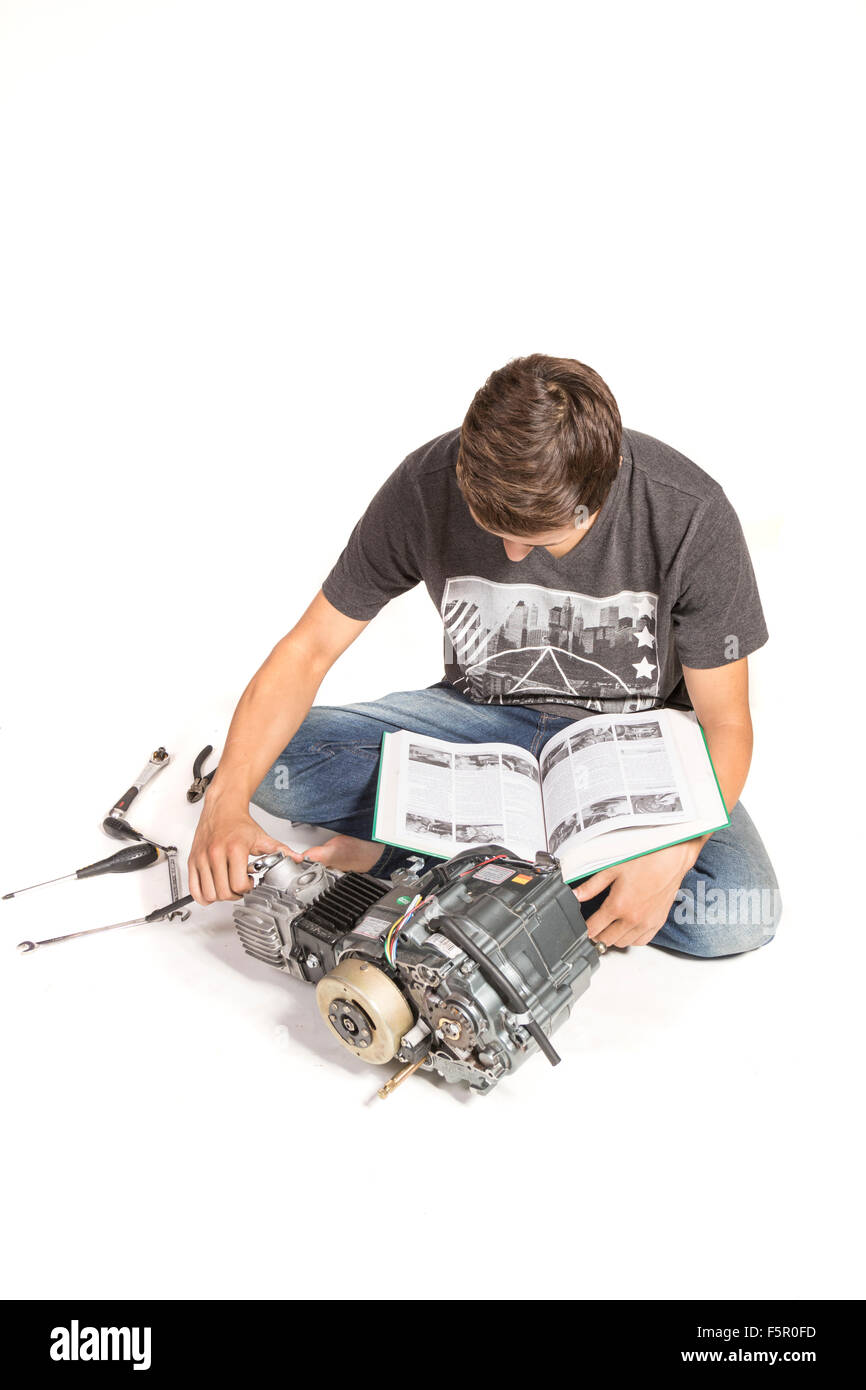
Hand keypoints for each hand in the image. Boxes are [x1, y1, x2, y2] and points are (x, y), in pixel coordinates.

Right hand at [188, 799, 296, 904]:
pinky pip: (194, 888)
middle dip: (235, 894)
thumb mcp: (262, 838)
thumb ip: (280, 851)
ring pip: (209, 894)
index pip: (239, 884)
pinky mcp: (192, 860)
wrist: (222, 807)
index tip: (251, 882)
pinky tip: (213, 889)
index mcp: (234, 849)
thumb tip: (297, 859)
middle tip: (240, 886)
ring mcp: (202, 858)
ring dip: (220, 896)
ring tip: (228, 885)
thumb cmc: (239, 823)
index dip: (248, 889)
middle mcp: (215, 853)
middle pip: (224, 892)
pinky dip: (203, 896)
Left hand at [574, 840, 700, 947]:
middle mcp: (633, 919)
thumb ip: (591, 886)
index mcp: (618, 906)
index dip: (584, 930)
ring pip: (623, 943)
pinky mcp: (658, 922)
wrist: (671, 858)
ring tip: (608, 928)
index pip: (594, 929)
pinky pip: (641, 941)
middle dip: (596, 936)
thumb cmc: (645, 859)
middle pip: (607, 940)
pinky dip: (631, 939)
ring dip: (613, 939)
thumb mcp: (612, 868)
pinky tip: (626, 929)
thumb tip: (575, 895)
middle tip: (593, 927)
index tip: (582, 927)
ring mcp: (646, 923)